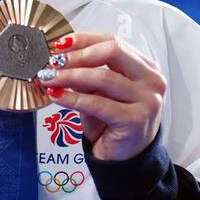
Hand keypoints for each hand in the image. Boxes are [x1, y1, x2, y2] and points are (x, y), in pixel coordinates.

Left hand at [39, 32, 165, 161]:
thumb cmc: (113, 123)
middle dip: (78, 54)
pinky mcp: (136, 120)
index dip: (84, 40)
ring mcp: (147, 100)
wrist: (126, 159)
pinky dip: (73, 98)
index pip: (113, 41)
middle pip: (113, 51)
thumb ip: (87, 75)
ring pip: (104, 77)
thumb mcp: (100, 93)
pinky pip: (98, 104)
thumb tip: (58, 60)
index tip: (59, 44)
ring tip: (49, 77)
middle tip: (54, 61)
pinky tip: (58, 96)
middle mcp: (151, 80)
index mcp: (145, 67)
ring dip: (70, 76)